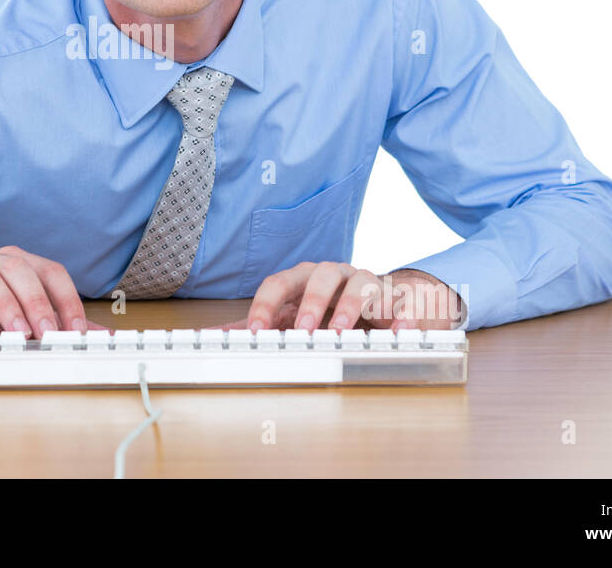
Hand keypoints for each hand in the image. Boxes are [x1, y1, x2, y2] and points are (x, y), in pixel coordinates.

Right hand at [0, 246, 108, 338]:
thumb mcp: (17, 318)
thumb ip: (56, 323)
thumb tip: (99, 335)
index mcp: (13, 264)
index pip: (49, 271)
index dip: (66, 298)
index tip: (77, 330)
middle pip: (19, 269)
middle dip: (38, 303)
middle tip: (49, 335)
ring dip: (5, 305)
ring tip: (16, 334)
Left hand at [203, 263, 463, 331]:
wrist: (382, 299)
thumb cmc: (331, 306)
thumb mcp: (293, 315)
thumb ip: (258, 325)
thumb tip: (210, 336)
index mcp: (303, 279)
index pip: (278, 283)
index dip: (265, 305)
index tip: (255, 331)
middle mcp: (333, 275)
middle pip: (319, 277)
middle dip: (311, 303)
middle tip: (304, 329)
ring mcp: (366, 281)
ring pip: (359, 283)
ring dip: (352, 306)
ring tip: (344, 330)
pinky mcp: (396, 295)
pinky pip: (401, 300)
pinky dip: (401, 315)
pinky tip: (399, 332)